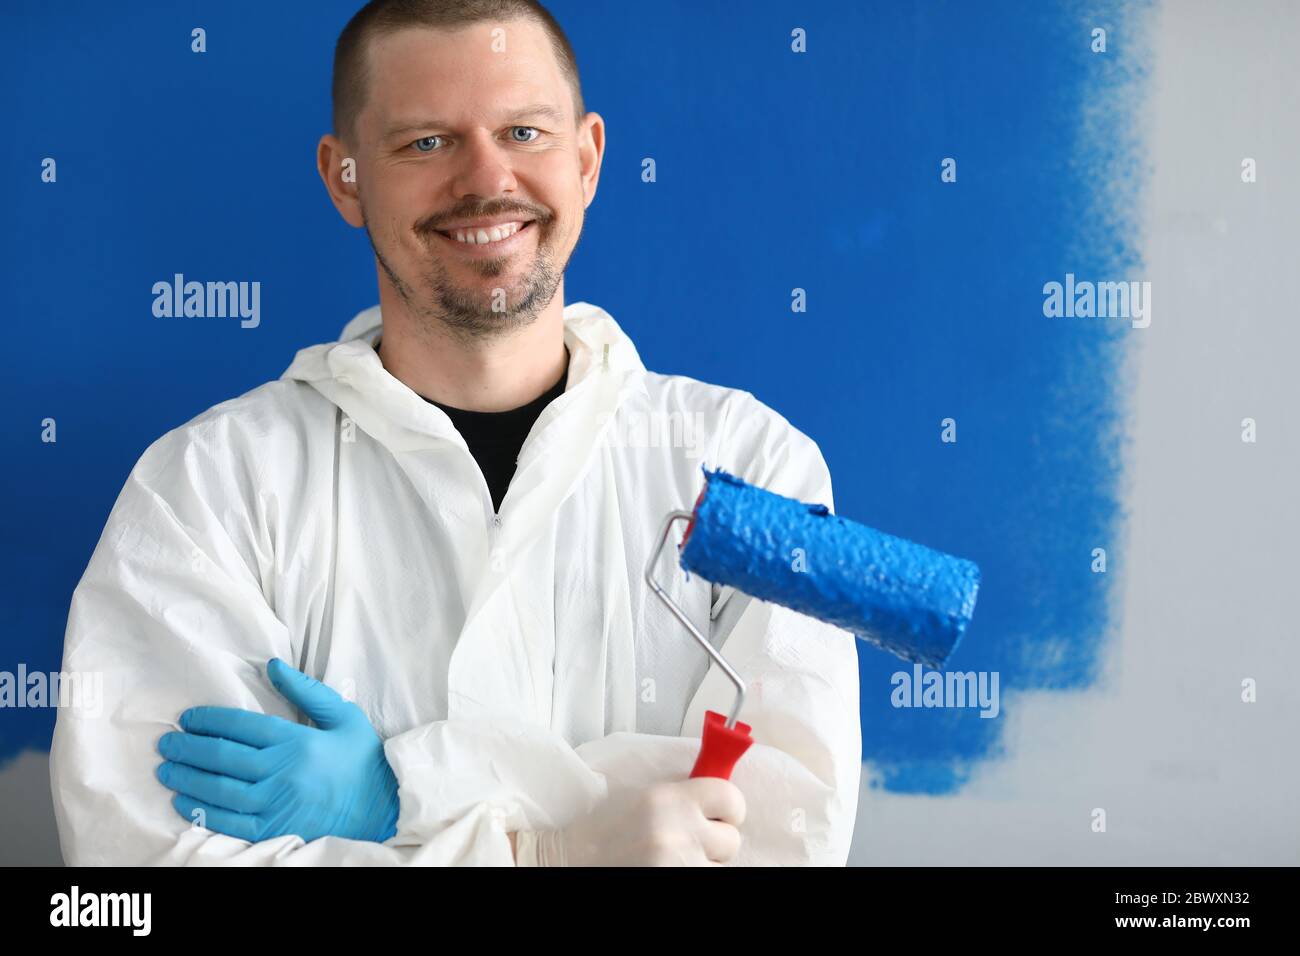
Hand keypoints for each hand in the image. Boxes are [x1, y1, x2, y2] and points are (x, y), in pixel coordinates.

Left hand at [156, 658, 399, 843]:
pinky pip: (228, 822)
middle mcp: (282, 772)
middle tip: (165, 744)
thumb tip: (273, 665)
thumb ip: (307, 690)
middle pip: (222, 758)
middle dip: (188, 749)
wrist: (382, 808)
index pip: (241, 726)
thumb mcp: (344, 716)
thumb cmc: (362, 759)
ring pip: (219, 790)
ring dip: (187, 779)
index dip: (208, 720)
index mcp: (297, 742)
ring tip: (166, 770)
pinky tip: (183, 801)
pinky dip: (201, 811)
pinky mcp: (273, 829)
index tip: (187, 718)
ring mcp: (276, 804)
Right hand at [515, 777, 745, 865]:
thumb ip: (683, 797)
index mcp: (667, 798)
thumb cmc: (603, 833)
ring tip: (670, 861)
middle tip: (685, 844)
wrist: (570, 860)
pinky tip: (668, 870)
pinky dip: (693, 875)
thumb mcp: (644, 801)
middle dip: (714, 845)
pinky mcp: (679, 883)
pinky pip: (707, 879)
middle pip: (731, 839)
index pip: (731, 797)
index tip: (721, 815)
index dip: (729, 809)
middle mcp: (676, 831)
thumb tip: (723, 799)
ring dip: (703, 866)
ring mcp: (679, 864)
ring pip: (720, 868)